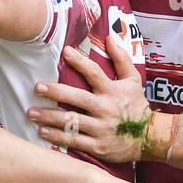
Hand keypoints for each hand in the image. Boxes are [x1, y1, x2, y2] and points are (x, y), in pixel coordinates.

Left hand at [28, 33, 151, 163]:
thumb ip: (121, 58)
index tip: (64, 52)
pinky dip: (57, 136)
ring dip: (49, 117)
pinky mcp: (98, 146)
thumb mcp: (133, 80)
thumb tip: (110, 36)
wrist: (151, 137)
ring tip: (31, 113)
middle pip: (77, 98)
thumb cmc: (137, 106)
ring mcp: (101, 129)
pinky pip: (74, 141)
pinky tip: (42, 132)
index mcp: (112, 91)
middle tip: (37, 87)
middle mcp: (105, 109)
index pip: (94, 73)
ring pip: (72, 122)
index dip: (80, 61)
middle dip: (56, 92)